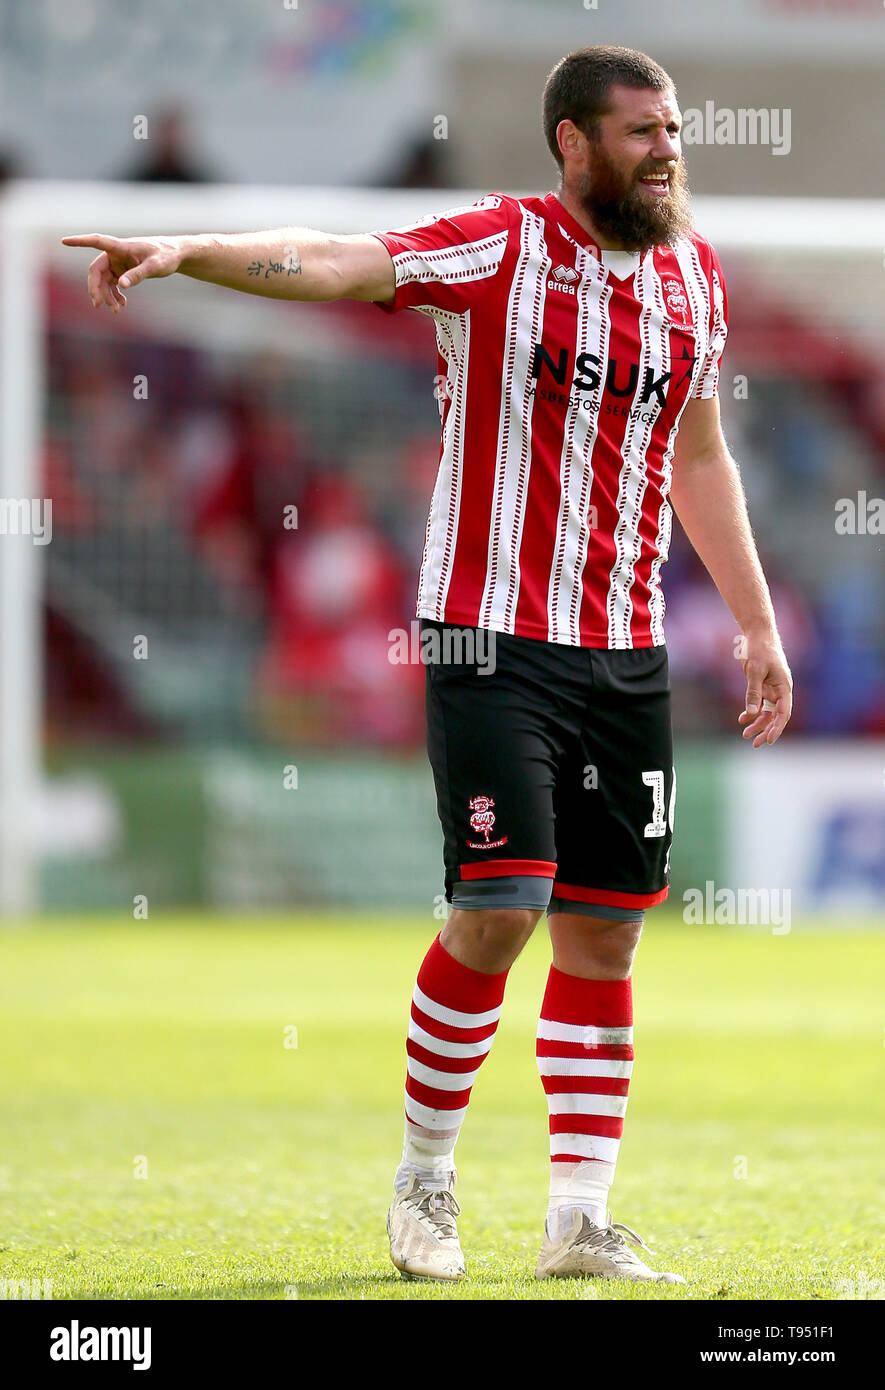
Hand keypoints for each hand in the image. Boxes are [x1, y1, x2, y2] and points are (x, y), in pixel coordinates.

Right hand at [60, 233, 183, 311]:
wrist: (174, 255)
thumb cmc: (166, 256)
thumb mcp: (155, 266)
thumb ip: (138, 275)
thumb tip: (121, 285)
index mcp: (121, 247)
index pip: (96, 241)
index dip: (80, 241)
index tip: (64, 240)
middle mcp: (115, 253)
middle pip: (96, 270)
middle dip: (95, 288)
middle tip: (99, 305)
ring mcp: (117, 263)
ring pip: (103, 280)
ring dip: (106, 295)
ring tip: (116, 310)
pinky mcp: (121, 270)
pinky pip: (111, 284)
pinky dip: (114, 294)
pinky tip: (122, 304)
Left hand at [737, 631, 792, 747]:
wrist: (757, 634)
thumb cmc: (759, 649)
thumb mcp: (755, 670)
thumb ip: (753, 692)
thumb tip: (751, 713)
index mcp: (784, 687)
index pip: (784, 713)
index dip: (777, 728)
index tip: (769, 740)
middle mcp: (780, 690)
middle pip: (776, 716)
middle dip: (766, 730)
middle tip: (755, 743)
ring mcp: (772, 689)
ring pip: (767, 712)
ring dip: (757, 723)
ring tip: (745, 735)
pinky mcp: (763, 686)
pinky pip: (759, 704)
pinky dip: (751, 712)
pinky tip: (742, 719)